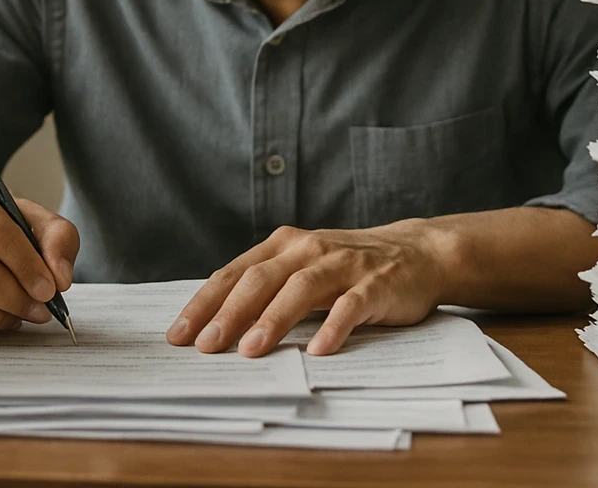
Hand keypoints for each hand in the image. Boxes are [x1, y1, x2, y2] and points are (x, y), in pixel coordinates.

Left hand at [166, 220, 449, 357]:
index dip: (204, 304)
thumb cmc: (349, 268)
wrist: (418, 253)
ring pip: (300, 289)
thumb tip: (216, 327)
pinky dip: (333, 327)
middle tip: (206, 346)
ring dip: (274, 319)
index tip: (178, 335)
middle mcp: (308, 249)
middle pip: (260, 279)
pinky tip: (318, 351)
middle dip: (229, 314)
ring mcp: (343, 265)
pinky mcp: (376, 284)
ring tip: (251, 349)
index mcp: (284, 245)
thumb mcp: (303, 268)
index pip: (234, 274)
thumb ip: (267, 288)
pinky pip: (351, 305)